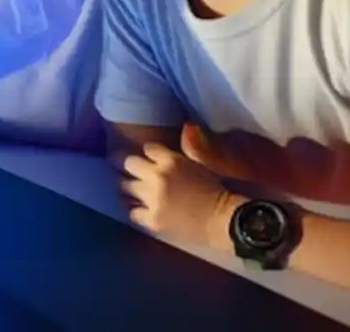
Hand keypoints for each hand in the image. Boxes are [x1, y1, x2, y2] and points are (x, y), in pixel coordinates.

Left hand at [120, 126, 241, 248]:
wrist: (224, 222)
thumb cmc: (218, 192)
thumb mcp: (204, 164)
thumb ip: (191, 147)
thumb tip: (188, 126)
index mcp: (172, 160)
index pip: (148, 148)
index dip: (148, 154)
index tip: (147, 159)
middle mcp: (158, 176)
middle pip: (129, 163)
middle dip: (129, 166)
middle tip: (126, 170)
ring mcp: (152, 199)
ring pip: (125, 186)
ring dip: (128, 187)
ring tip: (129, 189)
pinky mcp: (151, 219)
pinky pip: (132, 211)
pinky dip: (135, 210)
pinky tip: (139, 209)